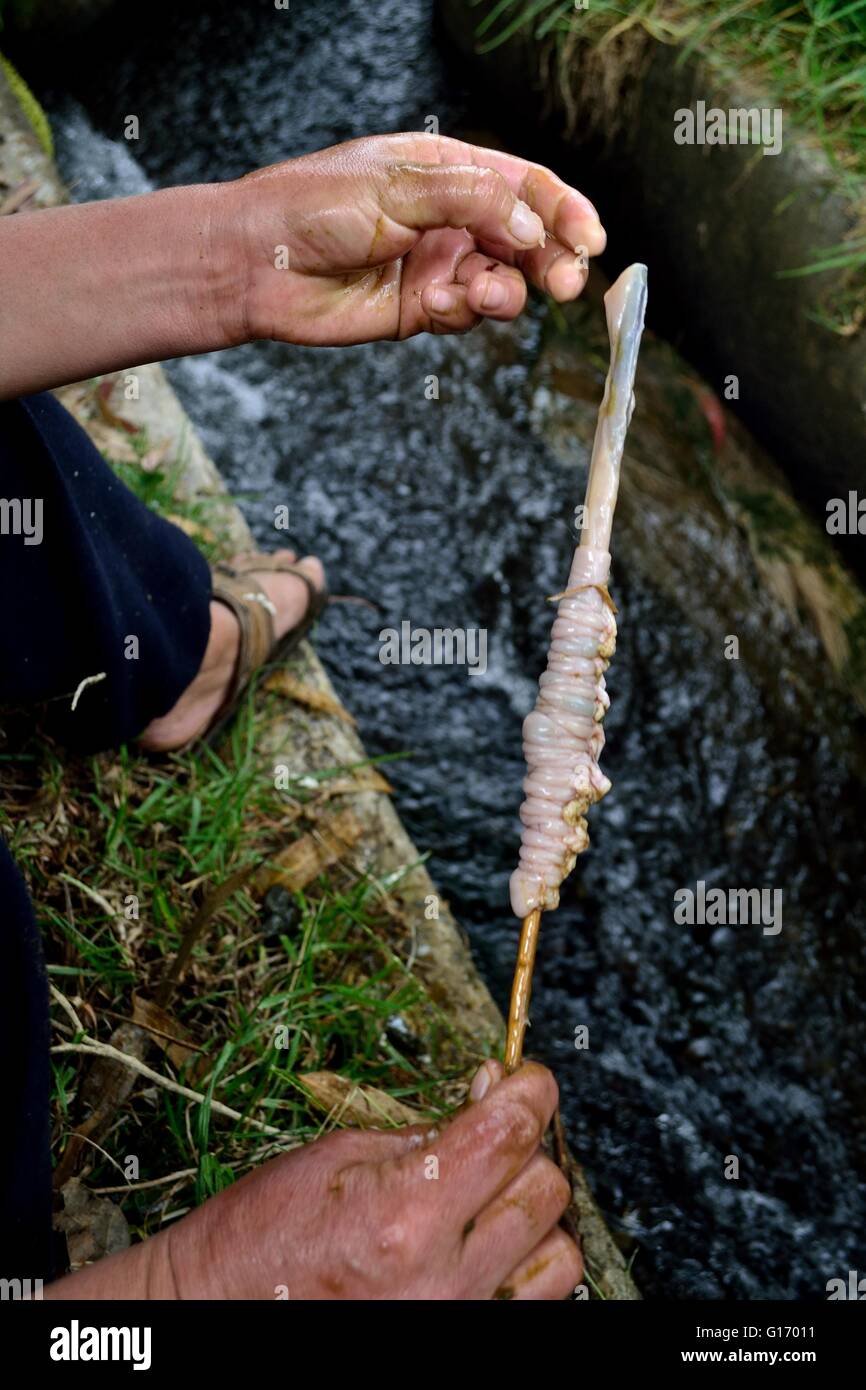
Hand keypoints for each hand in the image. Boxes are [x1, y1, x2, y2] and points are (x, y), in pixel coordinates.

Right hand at [47, 1062, 581, 1300]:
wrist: (218, 1312)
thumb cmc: (262, 1237)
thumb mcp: (339, 1156)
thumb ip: (426, 1132)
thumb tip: (490, 1095)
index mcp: (407, 1212)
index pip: (510, 1131)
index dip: (529, 1089)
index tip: (526, 1077)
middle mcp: (444, 1278)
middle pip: (545, 1187)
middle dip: (525, 1147)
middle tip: (490, 1134)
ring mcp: (458, 1320)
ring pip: (558, 1254)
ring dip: (531, 1216)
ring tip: (487, 1201)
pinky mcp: (462, 1343)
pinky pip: (534, 1302)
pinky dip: (522, 1268)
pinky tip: (483, 1249)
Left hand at [231, 133, 605, 345]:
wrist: (259, 264)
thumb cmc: (314, 206)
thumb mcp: (399, 185)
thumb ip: (473, 200)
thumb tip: (533, 226)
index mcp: (448, 170)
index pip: (526, 186)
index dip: (565, 209)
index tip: (590, 236)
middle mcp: (451, 219)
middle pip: (528, 241)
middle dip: (552, 260)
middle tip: (566, 282)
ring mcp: (439, 266)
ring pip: (504, 283)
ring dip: (507, 291)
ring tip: (483, 292)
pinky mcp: (423, 310)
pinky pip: (467, 314)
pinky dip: (464, 310)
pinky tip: (435, 301)